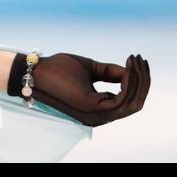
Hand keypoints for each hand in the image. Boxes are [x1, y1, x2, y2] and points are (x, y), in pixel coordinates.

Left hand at [12, 52, 149, 127]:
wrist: (34, 70)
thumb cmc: (56, 68)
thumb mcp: (89, 68)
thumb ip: (110, 72)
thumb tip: (131, 72)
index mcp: (98, 109)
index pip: (129, 101)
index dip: (138, 82)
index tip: (138, 60)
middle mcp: (100, 117)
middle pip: (135, 103)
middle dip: (142, 81)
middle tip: (141, 59)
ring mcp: (97, 115)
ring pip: (132, 102)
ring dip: (138, 80)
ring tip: (136, 60)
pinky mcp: (92, 107)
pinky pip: (121, 98)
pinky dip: (128, 82)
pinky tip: (127, 67)